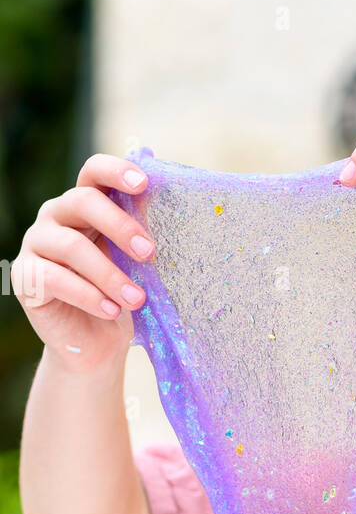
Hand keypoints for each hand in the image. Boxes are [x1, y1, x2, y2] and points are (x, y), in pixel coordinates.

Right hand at [11, 154, 153, 371]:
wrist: (97, 342)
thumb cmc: (121, 295)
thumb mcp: (135, 265)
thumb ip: (141, 239)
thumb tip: (170, 216)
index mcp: (84, 204)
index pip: (93, 172)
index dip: (116, 171)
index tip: (144, 183)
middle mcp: (55, 216)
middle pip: (82, 201)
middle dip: (120, 225)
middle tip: (149, 253)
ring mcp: (36, 243)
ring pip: (71, 246)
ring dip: (109, 274)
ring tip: (137, 299)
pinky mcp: (25, 277)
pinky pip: (55, 279)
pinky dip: (89, 296)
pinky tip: (112, 311)